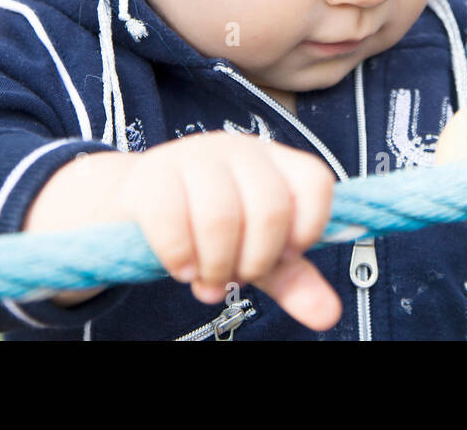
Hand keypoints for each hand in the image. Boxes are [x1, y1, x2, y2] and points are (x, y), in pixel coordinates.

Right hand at [25, 133, 341, 329]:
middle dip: (255, 259)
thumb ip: (295, 279)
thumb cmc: (208, 224)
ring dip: (216, 264)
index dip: (308, 228)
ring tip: (207, 280)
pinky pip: (171, 218)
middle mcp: (240, 151)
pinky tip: (180, 267)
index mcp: (275, 162)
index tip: (285, 256)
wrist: (137, 205)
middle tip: (236, 279)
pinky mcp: (152, 174)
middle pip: (270, 208)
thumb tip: (329, 315)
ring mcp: (195, 156)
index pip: (315, 183)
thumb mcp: (256, 250)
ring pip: (221, 216)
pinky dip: (179, 255)